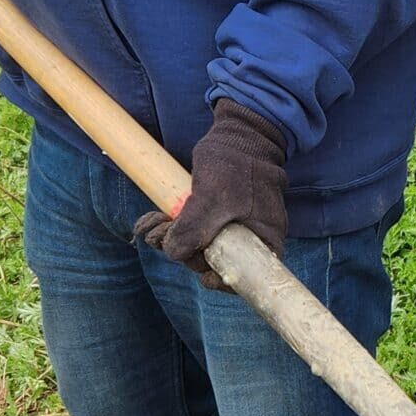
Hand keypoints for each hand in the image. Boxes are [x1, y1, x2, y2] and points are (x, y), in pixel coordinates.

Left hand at [135, 100, 288, 289]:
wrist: (239, 133)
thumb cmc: (236, 163)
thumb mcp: (213, 198)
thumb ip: (194, 229)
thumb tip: (173, 254)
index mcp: (263, 240)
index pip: (248, 276)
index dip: (224, 282)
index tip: (205, 276)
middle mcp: (250, 238)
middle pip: (215, 261)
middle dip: (184, 251)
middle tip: (159, 236)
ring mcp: (231, 226)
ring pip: (199, 245)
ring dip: (171, 238)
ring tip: (151, 224)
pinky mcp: (214, 214)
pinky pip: (193, 229)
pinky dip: (172, 226)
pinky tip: (153, 219)